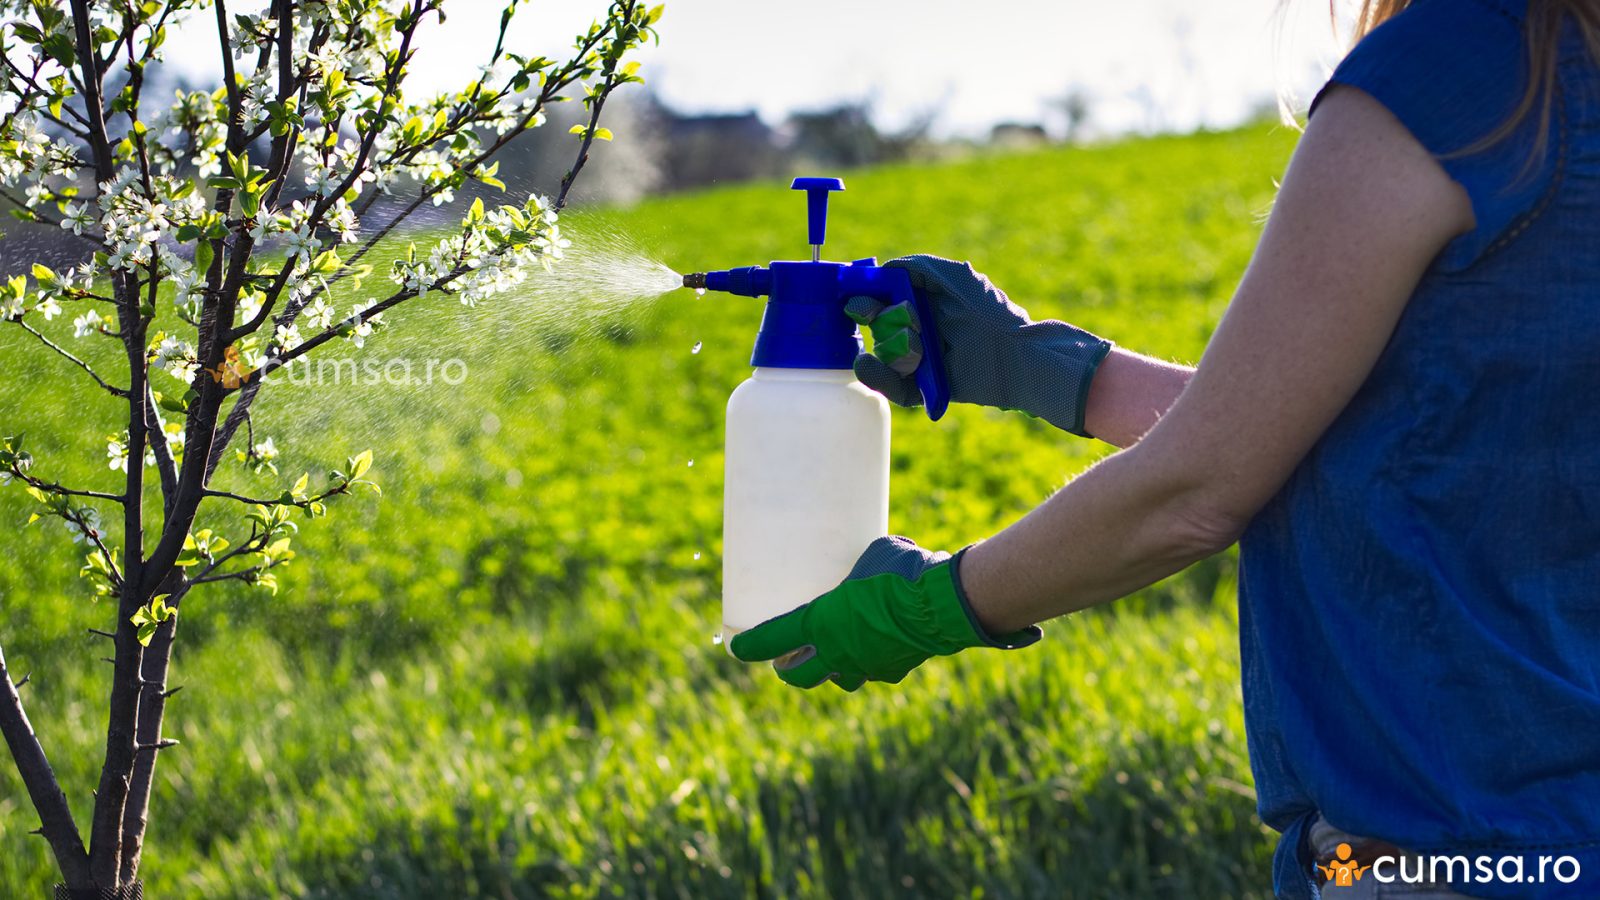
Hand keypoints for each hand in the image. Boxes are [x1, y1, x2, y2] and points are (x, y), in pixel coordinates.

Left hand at [728, 536, 1041, 690]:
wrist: (944, 604)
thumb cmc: (903, 571)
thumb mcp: (874, 553)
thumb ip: (861, 564)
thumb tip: (868, 557)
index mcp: (822, 624)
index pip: (774, 640)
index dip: (751, 646)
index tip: (736, 648)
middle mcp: (838, 652)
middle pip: (800, 675)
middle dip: (789, 669)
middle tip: (785, 659)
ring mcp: (866, 666)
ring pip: (839, 677)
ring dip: (831, 668)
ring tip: (833, 654)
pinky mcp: (894, 670)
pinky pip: (874, 671)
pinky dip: (870, 661)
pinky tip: (878, 646)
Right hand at [846, 255, 1112, 435]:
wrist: (1016, 358)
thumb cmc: (987, 313)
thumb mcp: (954, 277)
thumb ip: (918, 267)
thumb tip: (885, 269)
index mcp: (927, 304)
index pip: (885, 299)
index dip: (867, 298)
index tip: (852, 297)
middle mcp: (921, 331)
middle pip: (879, 326)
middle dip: (875, 318)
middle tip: (876, 316)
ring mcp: (922, 362)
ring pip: (883, 356)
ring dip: (888, 349)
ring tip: (913, 348)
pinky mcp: (925, 389)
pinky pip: (894, 387)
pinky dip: (881, 379)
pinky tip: (872, 367)